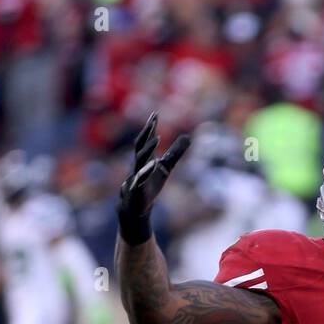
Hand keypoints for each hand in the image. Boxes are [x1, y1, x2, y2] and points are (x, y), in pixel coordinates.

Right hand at [117, 113, 190, 244]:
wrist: (135, 208)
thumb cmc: (149, 185)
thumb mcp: (166, 168)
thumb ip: (175, 153)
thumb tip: (188, 137)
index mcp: (144, 159)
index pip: (145, 141)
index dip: (149, 128)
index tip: (155, 114)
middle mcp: (138, 166)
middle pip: (140, 147)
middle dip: (146, 133)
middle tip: (153, 121)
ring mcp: (136, 178)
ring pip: (139, 161)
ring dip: (147, 150)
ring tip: (157, 138)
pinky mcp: (137, 191)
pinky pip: (140, 180)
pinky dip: (146, 172)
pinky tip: (154, 165)